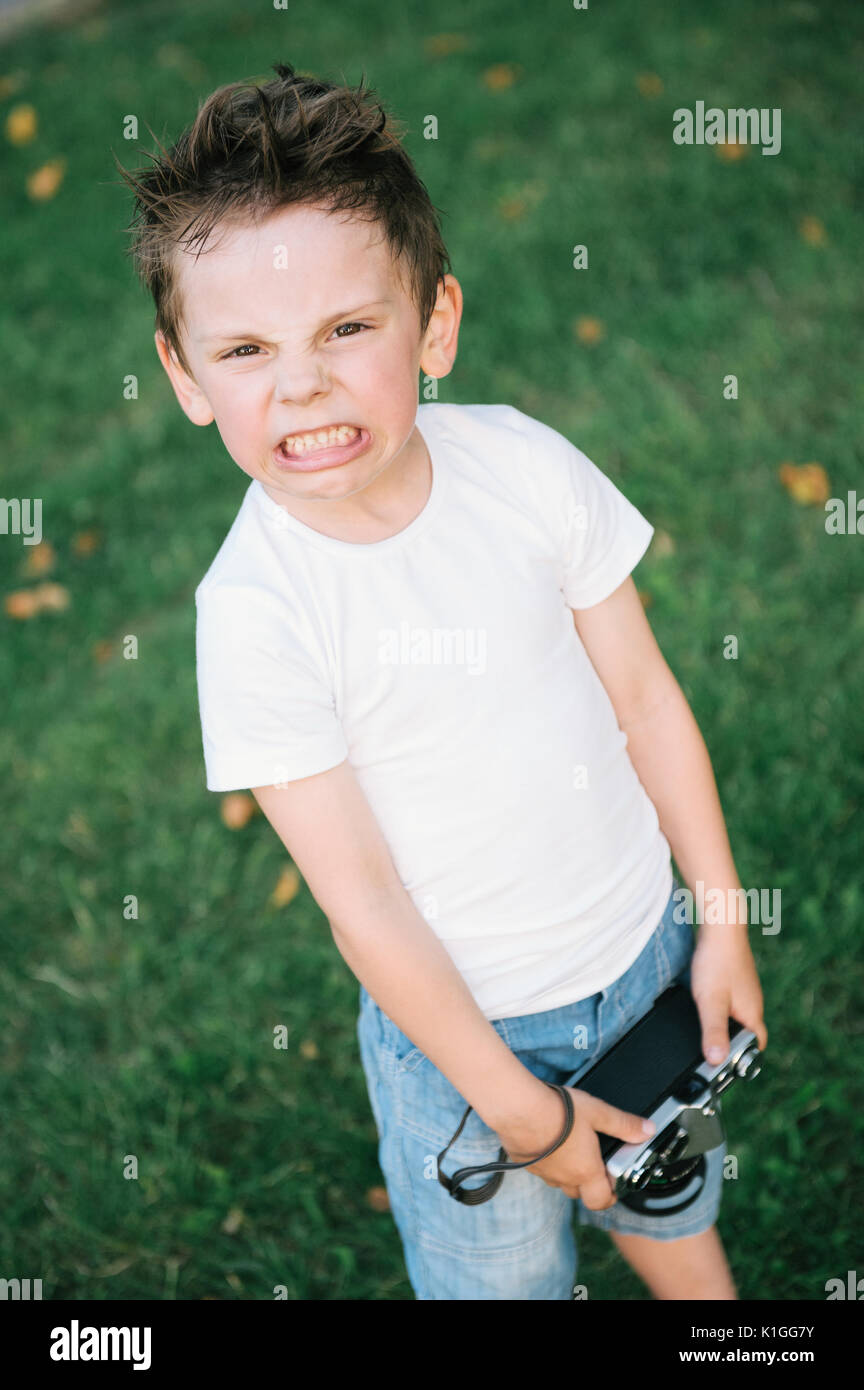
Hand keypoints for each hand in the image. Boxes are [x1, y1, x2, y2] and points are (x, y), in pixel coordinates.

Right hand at [499, 1087, 654, 1208]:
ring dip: (567, 1172)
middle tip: (594, 1161)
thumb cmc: (558, 1111)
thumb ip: (623, 1124)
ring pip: (558, 1181)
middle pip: (580, 1193)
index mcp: (586, 1171)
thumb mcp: (598, 1113)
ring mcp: (542, 1173)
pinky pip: (540, 1169)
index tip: (614, 1184)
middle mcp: (564, 1178)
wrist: (518, 1108)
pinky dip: (547, 1161)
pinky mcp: (523, 1164)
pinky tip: (547, 1140)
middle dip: (589, 1183)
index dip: (610, 1196)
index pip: (601, 1202)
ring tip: (570, 1147)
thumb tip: (648, 1130)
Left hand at [689, 924, 767, 1064]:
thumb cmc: (717, 961)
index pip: (756, 1046)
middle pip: (745, 1033)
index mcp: (753, 1014)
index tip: (723, 1065)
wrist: (721, 924)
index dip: (742, 1059)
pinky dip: (717, 1007)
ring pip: (736, 1016)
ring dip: (721, 1024)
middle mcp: (752, 1004)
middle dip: (729, 1042)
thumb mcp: (711, 1001)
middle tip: (708, 1049)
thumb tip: (717, 1062)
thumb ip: (714, 1032)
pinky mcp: (733, 979)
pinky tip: (703, 1003)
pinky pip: (728, 1001)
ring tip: (702, 1028)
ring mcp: (744, 990)